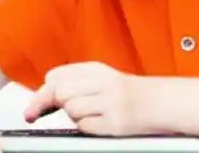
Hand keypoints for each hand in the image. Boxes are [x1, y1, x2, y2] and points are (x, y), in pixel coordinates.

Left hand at [23, 63, 151, 136]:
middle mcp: (103, 82)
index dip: (43, 91)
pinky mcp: (115, 123)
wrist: (161, 103)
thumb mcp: (103, 78)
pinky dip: (86, 128)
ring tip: (89, 114)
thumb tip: (43, 94)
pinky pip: (84, 127)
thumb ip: (76, 81)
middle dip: (55, 105)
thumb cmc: (130, 93)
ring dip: (73, 116)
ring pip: (71, 109)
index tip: (37, 104)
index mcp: (96, 69)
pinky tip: (98, 123)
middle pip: (60, 92)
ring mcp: (110, 102)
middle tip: (58, 111)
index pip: (56, 76)